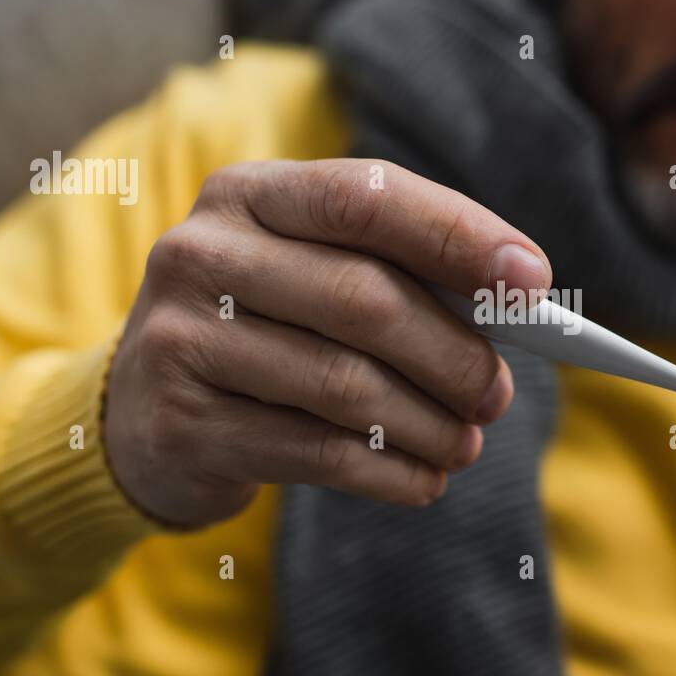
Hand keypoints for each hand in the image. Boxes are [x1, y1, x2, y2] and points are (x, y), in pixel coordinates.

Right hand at [103, 159, 551, 528]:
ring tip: (466, 444)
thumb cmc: (266, 332)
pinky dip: (390, 471)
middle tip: (499, 395)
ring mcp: (181, 338)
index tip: (534, 281)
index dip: (458, 236)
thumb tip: (518, 301)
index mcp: (250, 194)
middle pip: (365, 299)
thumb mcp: (313, 278)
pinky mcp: (182, 424)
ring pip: (346, 384)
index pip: (368, 198)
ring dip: (429, 424)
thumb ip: (398, 274)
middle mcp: (202, 253)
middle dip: (455, 355)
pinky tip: (423, 481)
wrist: (141, 415)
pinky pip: (317, 451)